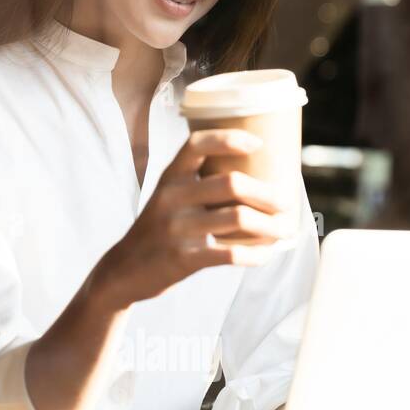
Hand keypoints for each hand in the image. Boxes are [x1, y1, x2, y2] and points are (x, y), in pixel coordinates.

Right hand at [93, 129, 293, 309]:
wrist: (123, 271)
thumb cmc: (157, 231)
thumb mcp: (167, 199)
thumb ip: (199, 187)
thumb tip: (257, 182)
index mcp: (169, 177)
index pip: (198, 144)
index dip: (230, 138)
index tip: (259, 144)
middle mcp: (171, 198)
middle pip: (232, 183)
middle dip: (268, 193)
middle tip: (287, 202)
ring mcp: (177, 229)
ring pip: (239, 218)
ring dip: (270, 225)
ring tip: (285, 229)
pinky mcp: (183, 259)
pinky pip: (230, 254)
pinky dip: (256, 254)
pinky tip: (266, 254)